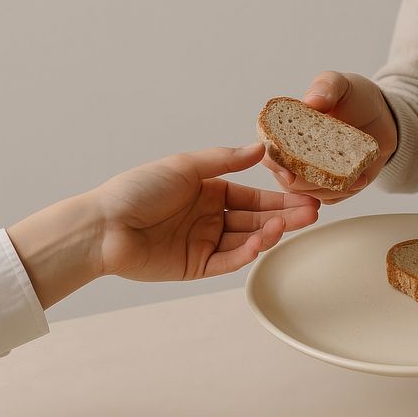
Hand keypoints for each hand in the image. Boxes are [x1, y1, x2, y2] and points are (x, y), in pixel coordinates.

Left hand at [95, 143, 319, 281]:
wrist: (104, 226)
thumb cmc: (137, 190)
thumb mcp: (184, 166)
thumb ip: (224, 160)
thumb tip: (260, 149)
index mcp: (207, 191)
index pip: (252, 196)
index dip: (279, 197)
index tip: (306, 197)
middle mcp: (209, 217)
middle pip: (255, 218)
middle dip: (284, 216)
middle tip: (312, 214)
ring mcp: (203, 243)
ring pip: (246, 239)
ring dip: (269, 232)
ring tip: (290, 225)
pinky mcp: (195, 267)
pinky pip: (227, 260)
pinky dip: (246, 252)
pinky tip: (262, 240)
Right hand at [262, 71, 397, 203]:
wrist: (382, 118)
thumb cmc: (354, 98)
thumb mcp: (341, 84)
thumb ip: (326, 87)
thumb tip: (311, 101)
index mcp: (284, 131)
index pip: (269, 151)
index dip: (274, 164)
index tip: (289, 172)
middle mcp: (292, 155)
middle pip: (286, 179)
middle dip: (307, 183)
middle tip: (330, 176)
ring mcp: (309, 174)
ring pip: (307, 193)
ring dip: (329, 188)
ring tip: (354, 175)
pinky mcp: (328, 186)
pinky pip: (329, 198)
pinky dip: (343, 192)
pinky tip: (359, 179)